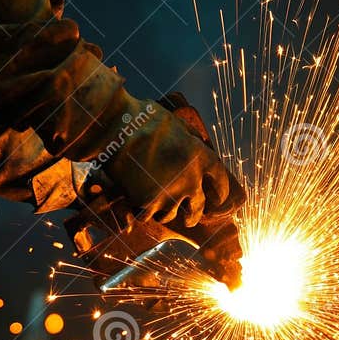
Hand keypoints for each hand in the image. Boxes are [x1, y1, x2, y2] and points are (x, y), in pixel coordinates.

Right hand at [102, 95, 244, 226]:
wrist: (117, 131)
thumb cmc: (144, 120)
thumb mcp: (176, 123)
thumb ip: (189, 138)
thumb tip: (196, 143)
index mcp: (199, 157)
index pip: (220, 180)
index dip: (221, 191)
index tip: (219, 198)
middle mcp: (189, 180)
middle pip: (198, 208)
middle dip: (194, 216)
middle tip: (189, 219)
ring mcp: (169, 194)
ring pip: (170, 215)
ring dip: (164, 212)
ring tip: (156, 206)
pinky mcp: (148, 203)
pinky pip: (147, 216)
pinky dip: (142, 211)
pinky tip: (136, 204)